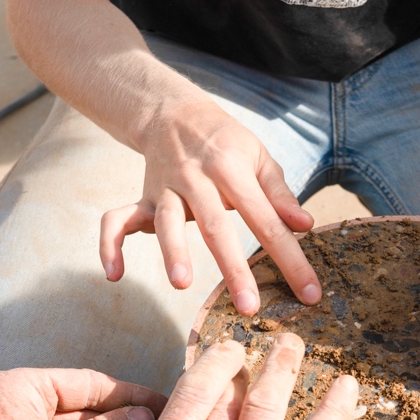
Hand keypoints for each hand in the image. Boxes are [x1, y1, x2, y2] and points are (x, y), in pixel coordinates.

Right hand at [81, 336, 357, 419]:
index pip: (189, 392)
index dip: (208, 364)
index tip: (218, 352)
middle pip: (230, 392)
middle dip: (244, 363)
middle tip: (254, 347)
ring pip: (270, 401)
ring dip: (285, 365)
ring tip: (292, 344)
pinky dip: (334, 410)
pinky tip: (348, 389)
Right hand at [100, 97, 321, 312]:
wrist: (174, 112)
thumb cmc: (227, 143)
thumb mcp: (260, 159)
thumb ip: (280, 195)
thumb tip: (306, 225)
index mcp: (233, 171)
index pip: (267, 221)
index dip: (290, 258)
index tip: (309, 293)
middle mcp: (197, 179)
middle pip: (216, 227)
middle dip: (233, 268)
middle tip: (249, 307)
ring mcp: (166, 189)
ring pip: (167, 223)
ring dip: (173, 252)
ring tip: (181, 284)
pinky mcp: (143, 198)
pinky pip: (118, 220)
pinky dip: (110, 245)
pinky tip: (113, 275)